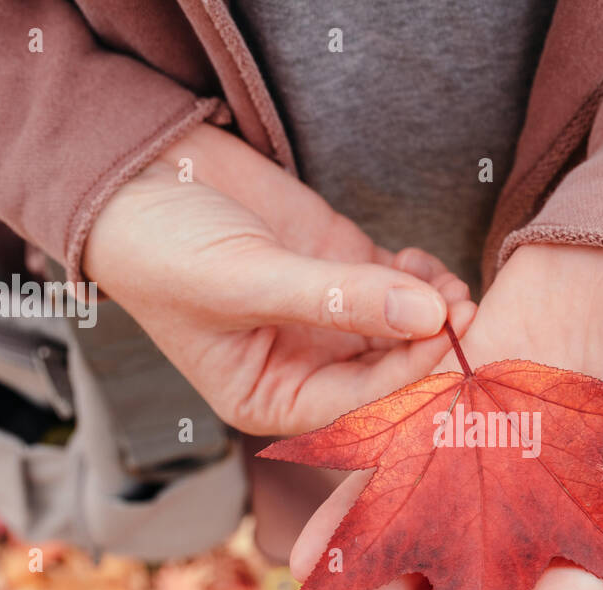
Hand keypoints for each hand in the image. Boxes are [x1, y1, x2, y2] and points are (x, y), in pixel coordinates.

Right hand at [82, 123, 474, 434]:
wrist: (133, 171)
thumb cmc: (160, 246)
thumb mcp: (244, 279)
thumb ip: (337, 299)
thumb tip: (428, 315)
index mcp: (271, 399)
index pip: (357, 405)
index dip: (406, 377)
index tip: (446, 340)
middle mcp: (306, 368)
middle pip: (390, 374)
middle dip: (430, 348)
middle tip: (468, 314)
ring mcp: (330, 319)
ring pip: (402, 330)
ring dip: (433, 314)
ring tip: (455, 290)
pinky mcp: (343, 271)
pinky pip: (399, 287)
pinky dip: (422, 279)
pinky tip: (427, 266)